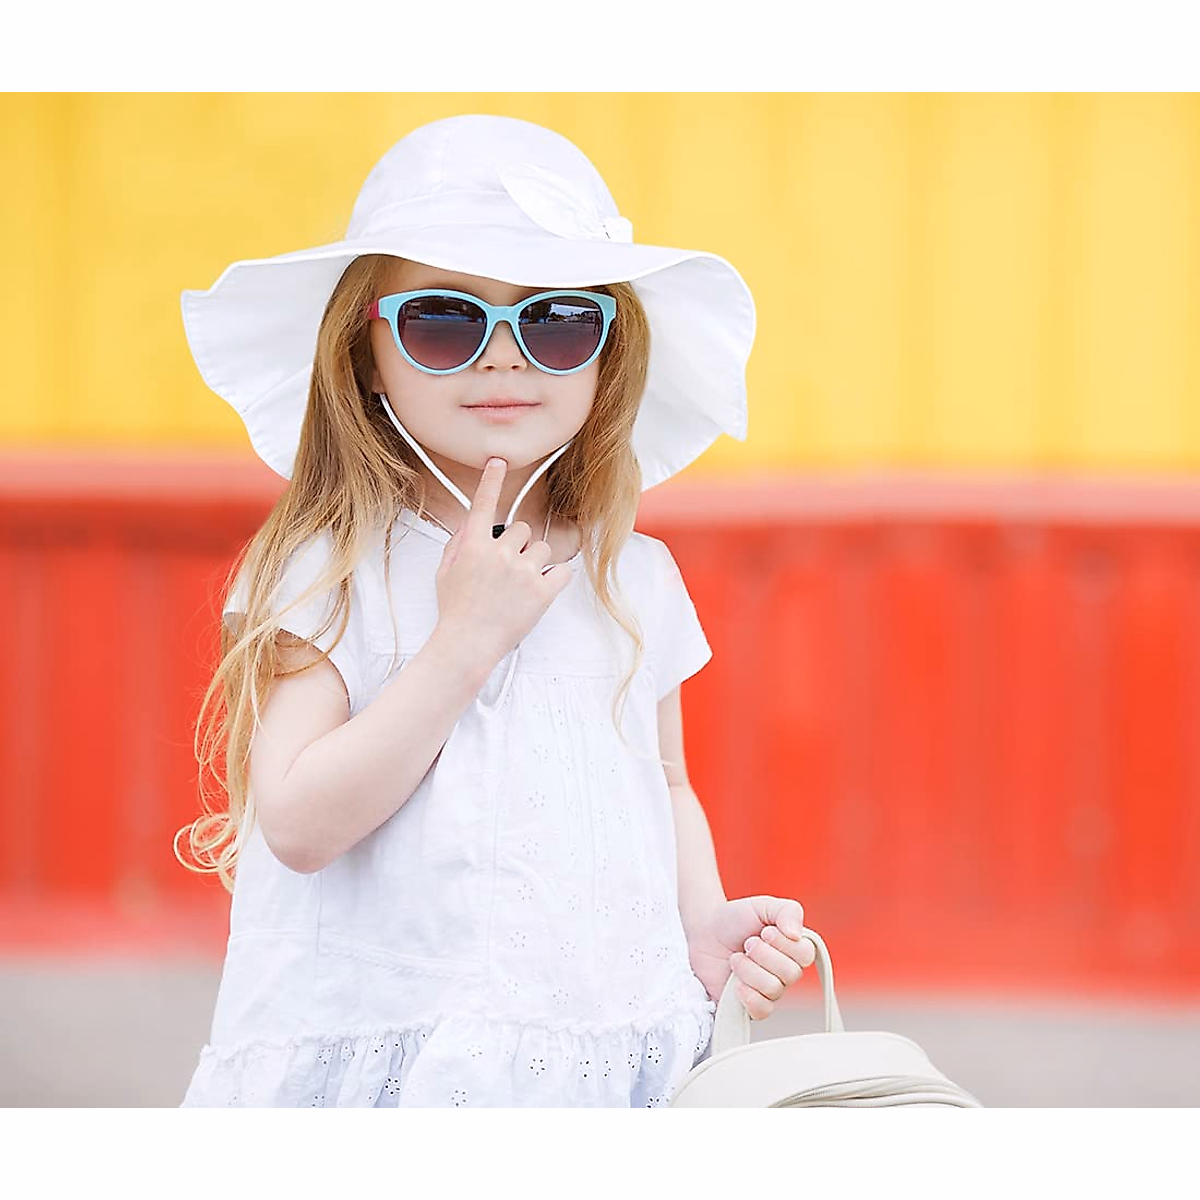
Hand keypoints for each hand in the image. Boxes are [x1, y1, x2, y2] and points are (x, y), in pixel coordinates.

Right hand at [434, 457, 573, 668]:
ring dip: (536, 561)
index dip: (491, 480)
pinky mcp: (542, 590)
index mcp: (473, 546)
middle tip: (508, 571)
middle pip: (521, 530)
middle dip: (518, 546)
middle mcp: (499, 552)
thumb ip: (458, 545)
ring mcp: (523, 570)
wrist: (467, 645)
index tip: (498, 461)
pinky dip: (556, 578)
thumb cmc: (455, 612)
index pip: (483, 505)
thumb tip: (471, 527)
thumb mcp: (445, 573)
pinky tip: (542, 590)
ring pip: (543, 547)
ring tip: (521, 586)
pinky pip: (562, 570)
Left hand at [682, 894, 815, 1019]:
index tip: (765, 931)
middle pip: (790, 974)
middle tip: (747, 944)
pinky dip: (747, 995)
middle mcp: (785, 973)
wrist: (704, 932)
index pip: (806, 955)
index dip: (784, 943)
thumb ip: (787, 911)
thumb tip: (796, 934)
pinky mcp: (751, 1006)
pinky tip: (735, 983)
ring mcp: (769, 991)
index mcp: (793, 949)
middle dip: (762, 954)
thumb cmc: (735, 919)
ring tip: (736, 958)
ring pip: (773, 989)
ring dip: (748, 969)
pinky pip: (762, 1011)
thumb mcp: (763, 905)